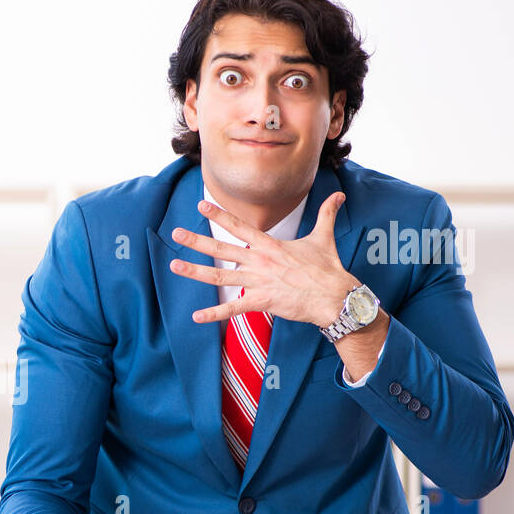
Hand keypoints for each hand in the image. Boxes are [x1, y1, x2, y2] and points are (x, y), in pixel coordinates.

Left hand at [169, 193, 358, 327]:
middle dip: (197, 241)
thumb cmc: (328, 269)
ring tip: (174, 265)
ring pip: (220, 277)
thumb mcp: (324, 237)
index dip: (219, 215)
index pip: (239, 226)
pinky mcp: (262, 302)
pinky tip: (196, 317)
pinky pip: (233, 309)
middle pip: (222, 249)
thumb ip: (326, 215)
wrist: (335, 296)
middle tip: (176, 233)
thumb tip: (339, 196)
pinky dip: (214, 314)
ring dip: (195, 272)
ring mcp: (259, 282)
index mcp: (270, 246)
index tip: (201, 206)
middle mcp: (260, 262)